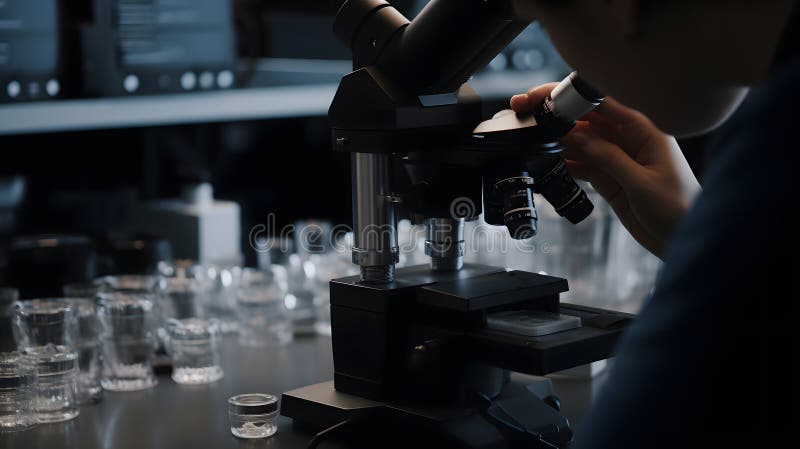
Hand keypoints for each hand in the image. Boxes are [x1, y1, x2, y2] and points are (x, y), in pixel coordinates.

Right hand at [511, 85, 700, 257]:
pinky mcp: (609, 178)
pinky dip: (564, 162)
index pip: (602, 103)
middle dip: (556, 113)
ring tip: (529, 136)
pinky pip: (581, 163)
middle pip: (585, 118)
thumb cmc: (677, 207)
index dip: (571, 96)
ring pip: (579, 140)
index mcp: (645, 130)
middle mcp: (629, 139)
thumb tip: (576, 136)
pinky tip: (546, 162)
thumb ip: (609, 157)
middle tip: (525, 109)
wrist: (683, 239)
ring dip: (555, 138)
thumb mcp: (642, 182)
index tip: (545, 96)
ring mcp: (617, 158)